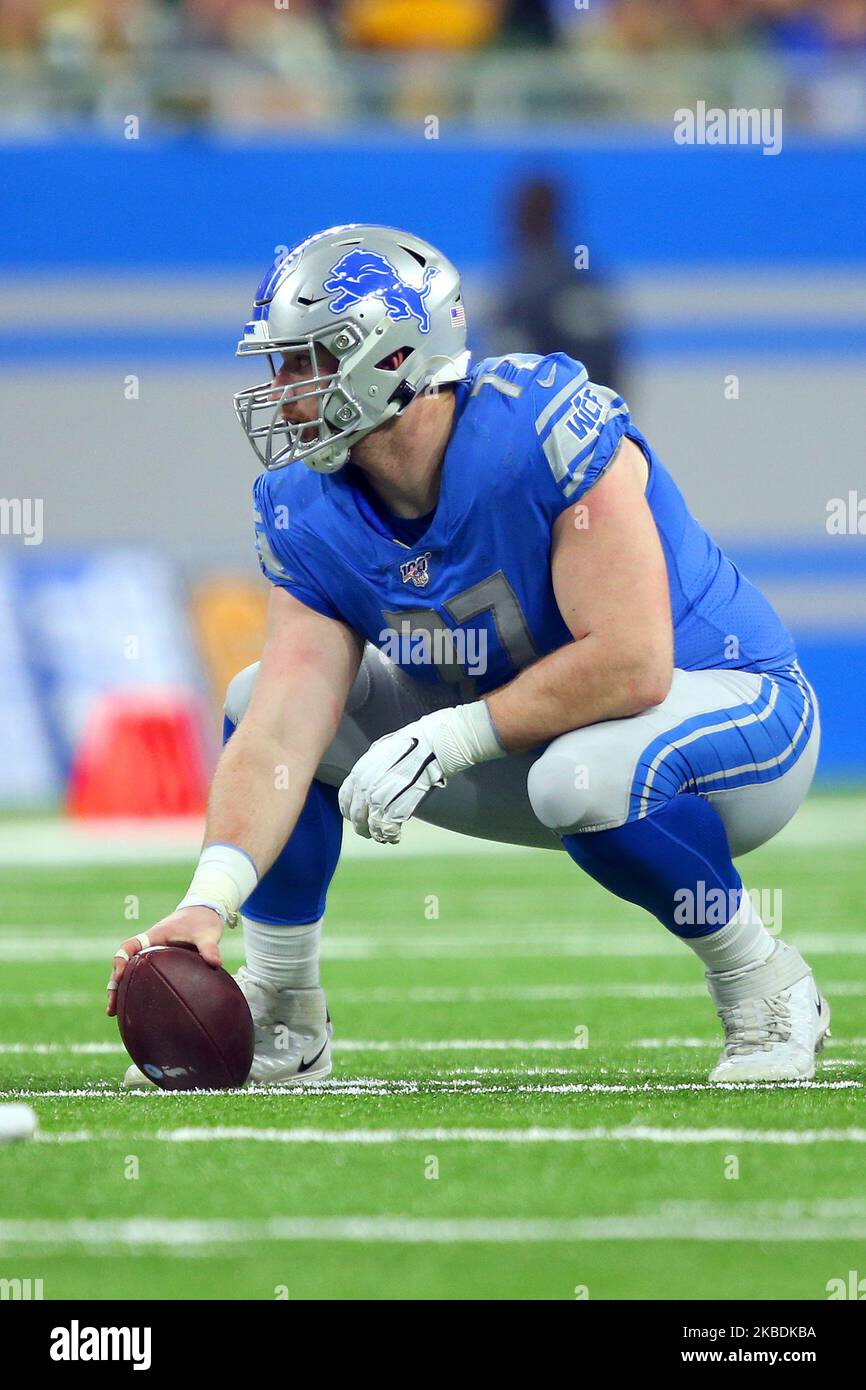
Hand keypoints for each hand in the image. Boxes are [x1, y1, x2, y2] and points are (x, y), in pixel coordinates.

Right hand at [106, 905, 223, 1015]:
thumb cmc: (203, 921)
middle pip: (123, 965)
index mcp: (154, 936)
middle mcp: (148, 946)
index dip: (120, 961)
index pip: (129, 946)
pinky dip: (137, 990)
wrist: (205, 913)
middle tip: (112, 1008)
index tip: (119, 976)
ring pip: (130, 973)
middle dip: (115, 985)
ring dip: (121, 990)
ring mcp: (152, 955)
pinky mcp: (160, 963)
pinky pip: (143, 977)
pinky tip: (139, 1010)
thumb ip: (209, 947)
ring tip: (114, 1014)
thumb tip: (215, 963)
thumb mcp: (207, 933)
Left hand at [338, 718, 446, 843]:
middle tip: (368, 831)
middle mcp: (365, 788)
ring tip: (382, 836)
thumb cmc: (410, 744)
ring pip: (371, 826)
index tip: (354, 816)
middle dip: (362, 826)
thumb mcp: (380, 751)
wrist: (430, 748)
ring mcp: (379, 801)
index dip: (349, 811)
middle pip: (356, 817)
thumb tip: (370, 776)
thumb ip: (371, 767)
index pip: (344, 799)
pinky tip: (395, 836)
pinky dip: (390, 836)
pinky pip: (386, 830)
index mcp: (359, 772)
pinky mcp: (395, 810)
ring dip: (376, 834)